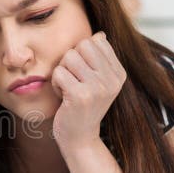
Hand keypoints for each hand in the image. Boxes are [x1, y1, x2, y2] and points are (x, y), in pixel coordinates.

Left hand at [49, 31, 126, 150]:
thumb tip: (100, 34)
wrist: (80, 138)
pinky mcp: (80, 96)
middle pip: (82, 45)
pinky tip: (63, 97)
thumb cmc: (83, 106)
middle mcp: (112, 79)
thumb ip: (99, 58)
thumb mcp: (97, 81)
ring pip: (68, 57)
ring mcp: (98, 88)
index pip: (95, 41)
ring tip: (68, 89)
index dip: (81, 54)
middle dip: (70, 60)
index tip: (83, 74)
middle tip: (72, 80)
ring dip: (61, 72)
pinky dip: (55, 83)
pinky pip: (58, 72)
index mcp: (119, 73)